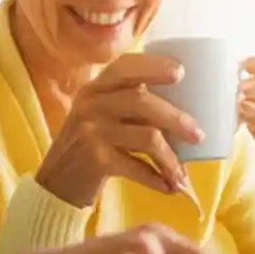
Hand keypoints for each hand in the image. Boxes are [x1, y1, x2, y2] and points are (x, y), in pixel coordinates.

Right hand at [35, 54, 202, 206]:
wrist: (57, 180)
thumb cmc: (89, 143)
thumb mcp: (100, 114)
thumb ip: (128, 103)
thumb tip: (185, 107)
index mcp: (95, 88)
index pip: (125, 67)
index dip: (154, 66)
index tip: (180, 72)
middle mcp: (91, 104)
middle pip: (141, 101)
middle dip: (175, 117)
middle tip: (198, 134)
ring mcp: (92, 132)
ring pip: (146, 136)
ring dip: (170, 157)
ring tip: (182, 173)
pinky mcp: (96, 160)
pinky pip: (136, 167)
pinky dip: (155, 178)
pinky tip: (168, 187)